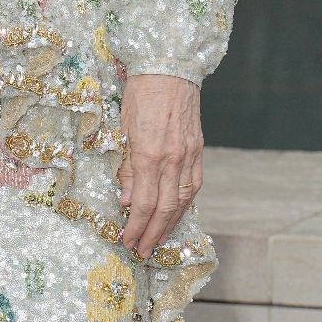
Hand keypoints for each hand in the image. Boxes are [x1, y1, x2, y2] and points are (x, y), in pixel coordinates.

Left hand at [116, 75, 202, 260]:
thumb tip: (127, 202)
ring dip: (170, 224)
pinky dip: (185, 204)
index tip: (127, 241)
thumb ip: (126, 168)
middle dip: (152, 234)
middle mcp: (172, 159)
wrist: (169, 69)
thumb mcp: (122, 130)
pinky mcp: (198, 150)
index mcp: (149, 154)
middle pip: (165, 208)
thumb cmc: (139, 95)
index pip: (145, 203)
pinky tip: (176, 214)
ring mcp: (189, 155)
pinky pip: (194, 185)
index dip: (136, 227)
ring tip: (157, 240)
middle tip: (141, 251)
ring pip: (183, 200)